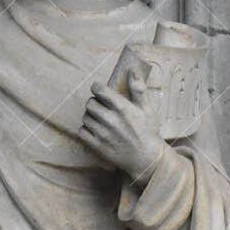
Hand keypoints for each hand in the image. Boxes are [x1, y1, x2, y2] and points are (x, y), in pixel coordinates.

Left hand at [80, 70, 165, 184]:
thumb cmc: (148, 132)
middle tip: (102, 107)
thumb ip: (139, 88)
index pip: (99, 90)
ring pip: (85, 117)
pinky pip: (82, 131)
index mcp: (122, 108)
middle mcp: (110, 120)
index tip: (100, 91)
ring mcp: (102, 133)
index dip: (97, 88)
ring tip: (100, 119)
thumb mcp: (147, 109)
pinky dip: (86, 129)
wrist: (146, 158)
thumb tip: (132, 70)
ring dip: (90, 116)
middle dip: (95, 103)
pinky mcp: (97, 146)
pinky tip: (96, 130)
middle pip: (90, 103)